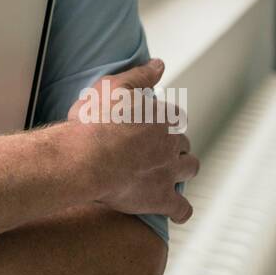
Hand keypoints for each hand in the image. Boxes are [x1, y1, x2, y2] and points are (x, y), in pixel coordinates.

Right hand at [65, 59, 197, 223]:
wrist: (86, 159)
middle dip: (174, 144)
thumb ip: (139, 75)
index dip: (163, 120)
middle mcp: (171, 143)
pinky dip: (181, 210)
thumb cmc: (94, 122)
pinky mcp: (161, 198)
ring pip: (190, 168)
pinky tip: (176, 210)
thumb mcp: (113, 86)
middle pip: (183, 142)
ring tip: (170, 172)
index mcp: (160, 117)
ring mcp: (169, 172)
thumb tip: (159, 64)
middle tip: (156, 147)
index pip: (173, 116)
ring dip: (184, 169)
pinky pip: (181, 208)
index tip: (150, 124)